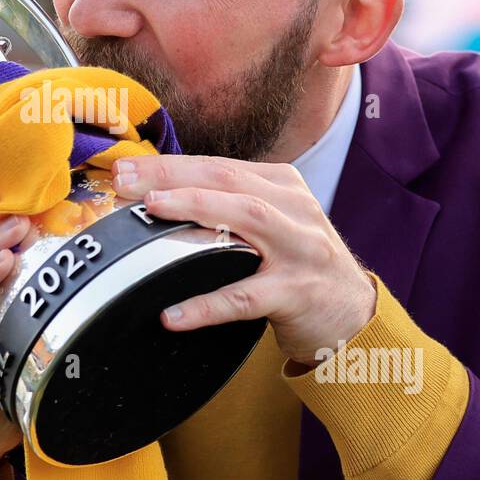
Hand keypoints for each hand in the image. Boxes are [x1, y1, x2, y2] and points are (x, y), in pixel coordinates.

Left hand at [111, 155, 376, 366]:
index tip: (124, 167)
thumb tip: (155, 198)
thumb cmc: (299, 266)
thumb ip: (228, 207)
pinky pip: (247, 297)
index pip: (218, 165)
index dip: (169, 164)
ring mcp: (300, 249)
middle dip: (171, 175)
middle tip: (124, 180)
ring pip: (246, 217)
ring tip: (151, 210)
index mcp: (282, 185)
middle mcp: (293, 209)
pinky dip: (208, 303)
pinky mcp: (298, 293)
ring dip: (195, 208)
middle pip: (227, 180)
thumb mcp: (273, 224)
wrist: (355, 315)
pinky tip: (174, 313)